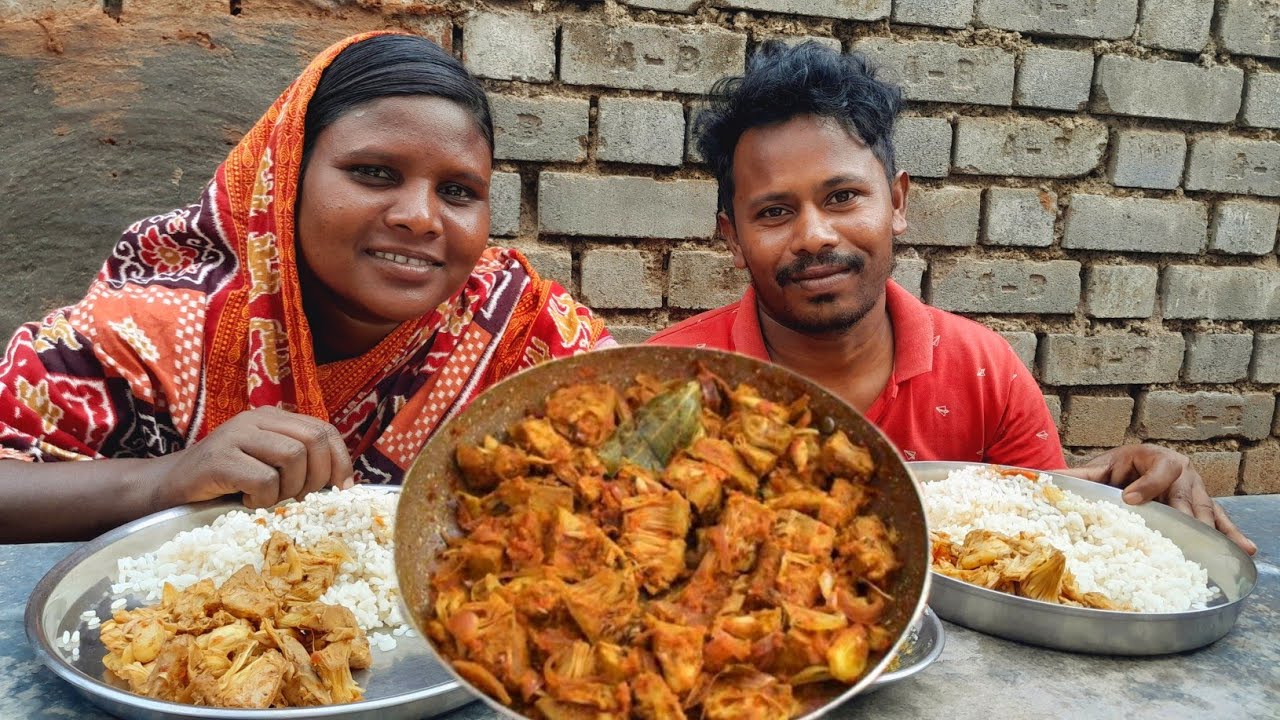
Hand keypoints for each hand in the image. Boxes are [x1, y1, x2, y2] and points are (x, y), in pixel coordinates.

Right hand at [157, 406, 353, 510]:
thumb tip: (345, 484)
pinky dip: (263, 499)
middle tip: (300, 499)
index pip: (323, 430)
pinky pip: (263, 479)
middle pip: (312, 440)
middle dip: (317, 477)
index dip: (340, 461)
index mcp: (274, 418)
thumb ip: (299, 464)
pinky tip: (247, 501)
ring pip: (293, 456)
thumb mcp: (267, 466)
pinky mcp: (220, 458)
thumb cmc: (224, 483)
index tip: (343, 489)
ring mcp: (236, 435)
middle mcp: (257, 419)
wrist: (167, 488)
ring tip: (268, 499)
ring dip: (289, 489)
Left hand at [1057, 444, 1255, 555]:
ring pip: (1205, 512)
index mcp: (1156, 458)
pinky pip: (1220, 523)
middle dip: (1182, 514)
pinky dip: (1231, 536)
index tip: (1130, 499)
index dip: (1147, 485)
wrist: (1140, 467)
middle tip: (1179, 532)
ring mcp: (1197, 492)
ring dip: (1210, 531)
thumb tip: (1045, 478)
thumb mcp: (1102, 469)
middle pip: (1186, 494)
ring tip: (1216, 547)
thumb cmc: (1121, 469)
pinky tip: (1244, 550)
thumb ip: (1079, 476)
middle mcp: (1182, 473)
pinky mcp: (1205, 510)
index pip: (1158, 468)